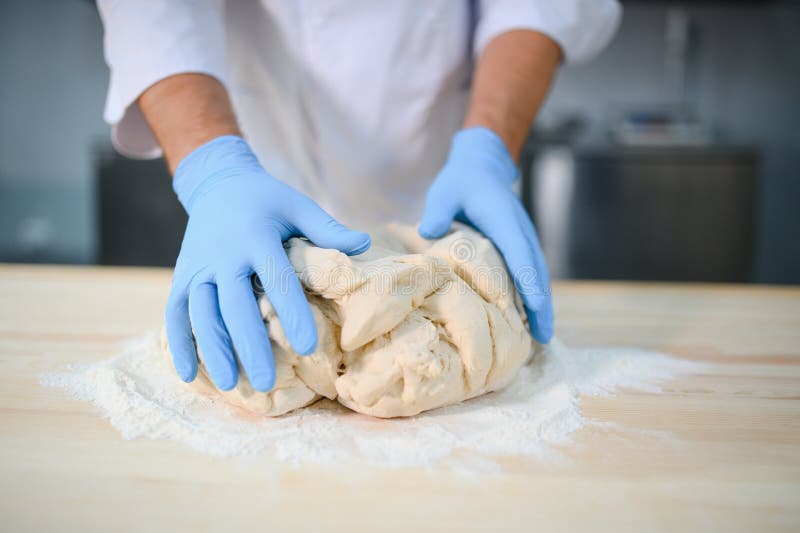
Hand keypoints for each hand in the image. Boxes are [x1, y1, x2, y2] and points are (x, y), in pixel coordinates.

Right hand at [166, 136, 370, 390]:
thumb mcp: (297, 206)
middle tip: (265, 382)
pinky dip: (180, 343)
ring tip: (232, 385)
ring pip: (201, 313)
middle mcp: (223, 254)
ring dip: (214, 350)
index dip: (291, 313)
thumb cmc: (268, 201)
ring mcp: (199, 266)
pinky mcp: (183, 275)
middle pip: (235, 305)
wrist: (218, 183)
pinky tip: (190, 375)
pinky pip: (176, 312)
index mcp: (256, 236)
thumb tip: (364, 245)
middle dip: (249, 345)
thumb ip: (327, 227)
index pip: (276, 279)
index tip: (307, 347)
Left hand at [418, 127, 553, 343]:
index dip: (529, 283)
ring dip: (541, 304)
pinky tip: (530, 318)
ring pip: (538, 274)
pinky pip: (531, 272)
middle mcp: (520, 231)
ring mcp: (524, 238)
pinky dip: (534, 294)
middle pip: (537, 271)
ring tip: (541, 337)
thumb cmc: (461, 181)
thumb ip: (438, 211)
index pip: (520, 255)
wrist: (482, 166)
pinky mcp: (520, 245)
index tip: (537, 308)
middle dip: (542, 304)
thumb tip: (427, 231)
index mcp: (504, 220)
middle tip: (544, 337)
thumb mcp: (445, 191)